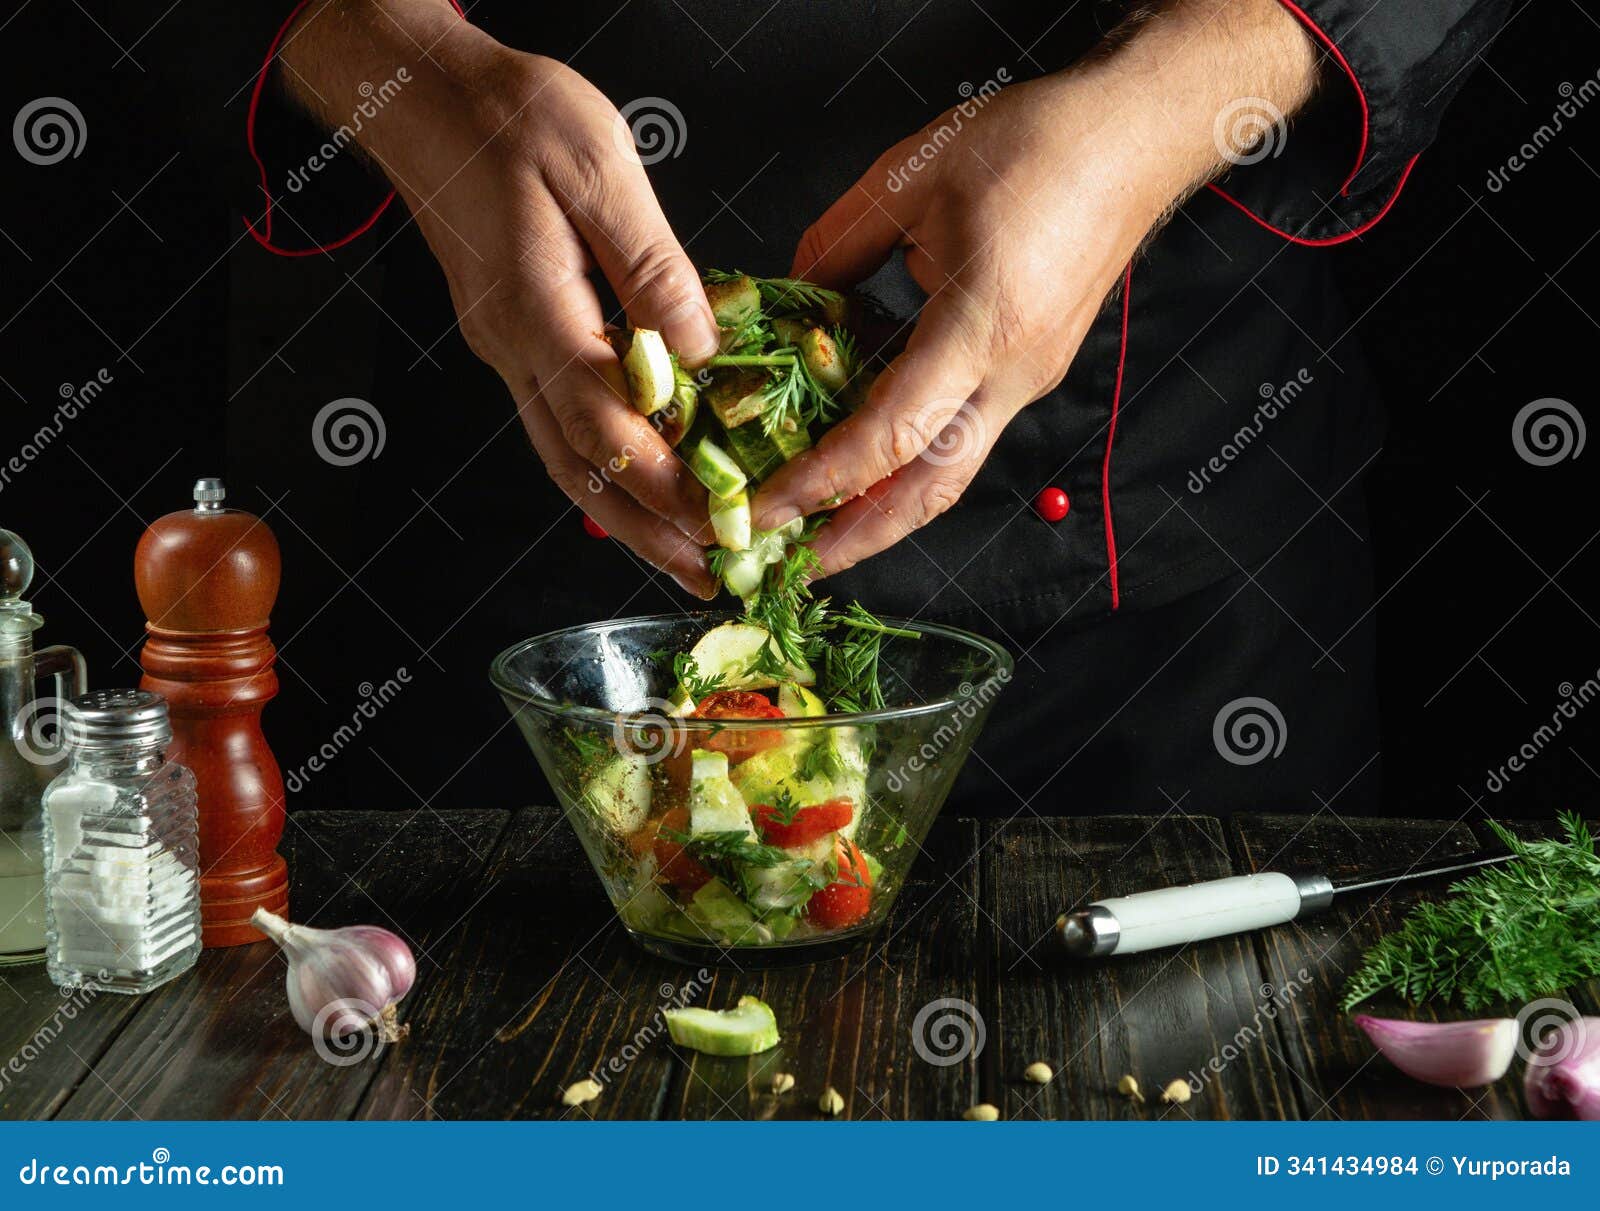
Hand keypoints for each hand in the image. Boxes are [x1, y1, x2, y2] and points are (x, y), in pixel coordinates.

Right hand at [281, 1, 720, 595]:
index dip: (664, 484)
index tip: (719, 525)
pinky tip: (642, 484)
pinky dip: (603, 467)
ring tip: (683, 555)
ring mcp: (505, 348)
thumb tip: (697, 349)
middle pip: (579, 468)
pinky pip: (558, 422)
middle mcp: (512, 348)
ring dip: (624, 515)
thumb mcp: (598, 167)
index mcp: (535, 311)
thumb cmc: (507, 114)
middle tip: (706, 576)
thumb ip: (650, 266)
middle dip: (646, 531)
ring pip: (564, 456)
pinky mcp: (511, 336)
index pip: (604, 424)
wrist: (420, 95)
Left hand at [751, 0, 1314, 575]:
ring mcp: (1028, 378)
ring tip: (822, 530)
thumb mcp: (912, 175)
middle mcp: (1013, 375)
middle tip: (794, 567)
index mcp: (982, 328)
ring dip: (884, 512)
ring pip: (950, 472)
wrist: (1138, 137)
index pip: (888, 437)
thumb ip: (839, 243)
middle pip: (930, 492)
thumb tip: (794, 294)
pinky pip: (964, 434)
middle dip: (858, 541)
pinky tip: (866, 461)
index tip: (764, 511)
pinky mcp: (1031, 369)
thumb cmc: (1040, 142)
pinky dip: (909, 462)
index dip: (819, 484)